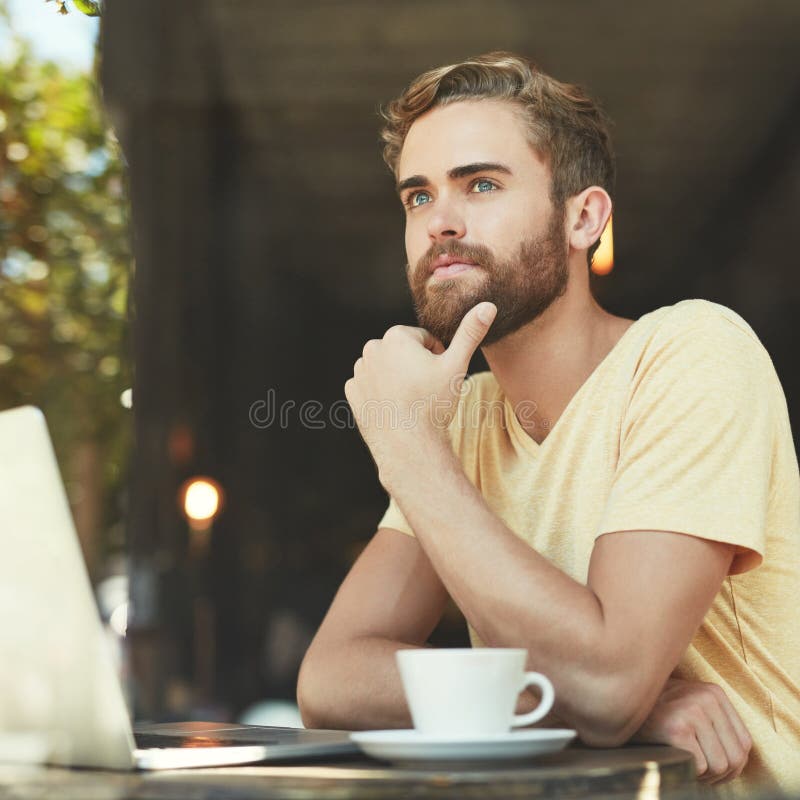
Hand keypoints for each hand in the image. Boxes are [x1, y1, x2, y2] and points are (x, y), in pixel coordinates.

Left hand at [344, 303, 496, 480]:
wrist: (409, 445)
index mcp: (396, 337)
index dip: (436, 357)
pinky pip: (370, 385)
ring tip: (410, 400)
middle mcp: (372, 349)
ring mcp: (360, 372)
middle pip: (403, 352)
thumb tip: (488, 306)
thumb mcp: (456, 366)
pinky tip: (394, 408)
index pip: (423, 340)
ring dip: (397, 377)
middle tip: (425, 390)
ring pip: (387, 368)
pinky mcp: (352, 392)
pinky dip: (381, 393)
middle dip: (414, 365)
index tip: (438, 377)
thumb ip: (470, 333)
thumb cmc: (433, 404)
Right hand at [633, 678, 751, 783]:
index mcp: (714, 693)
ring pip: (719, 765)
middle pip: (735, 757)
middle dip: (720, 775)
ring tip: (689, 768)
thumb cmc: (658, 713)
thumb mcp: (692, 706)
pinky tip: (677, 761)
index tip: (714, 770)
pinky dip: (690, 772)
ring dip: (705, 775)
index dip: (733, 765)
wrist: (620, 702)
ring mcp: (692, 711)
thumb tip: (739, 761)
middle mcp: (707, 698)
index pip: (744, 743)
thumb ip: (717, 723)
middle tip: (701, 774)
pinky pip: (699, 766)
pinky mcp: (676, 728)